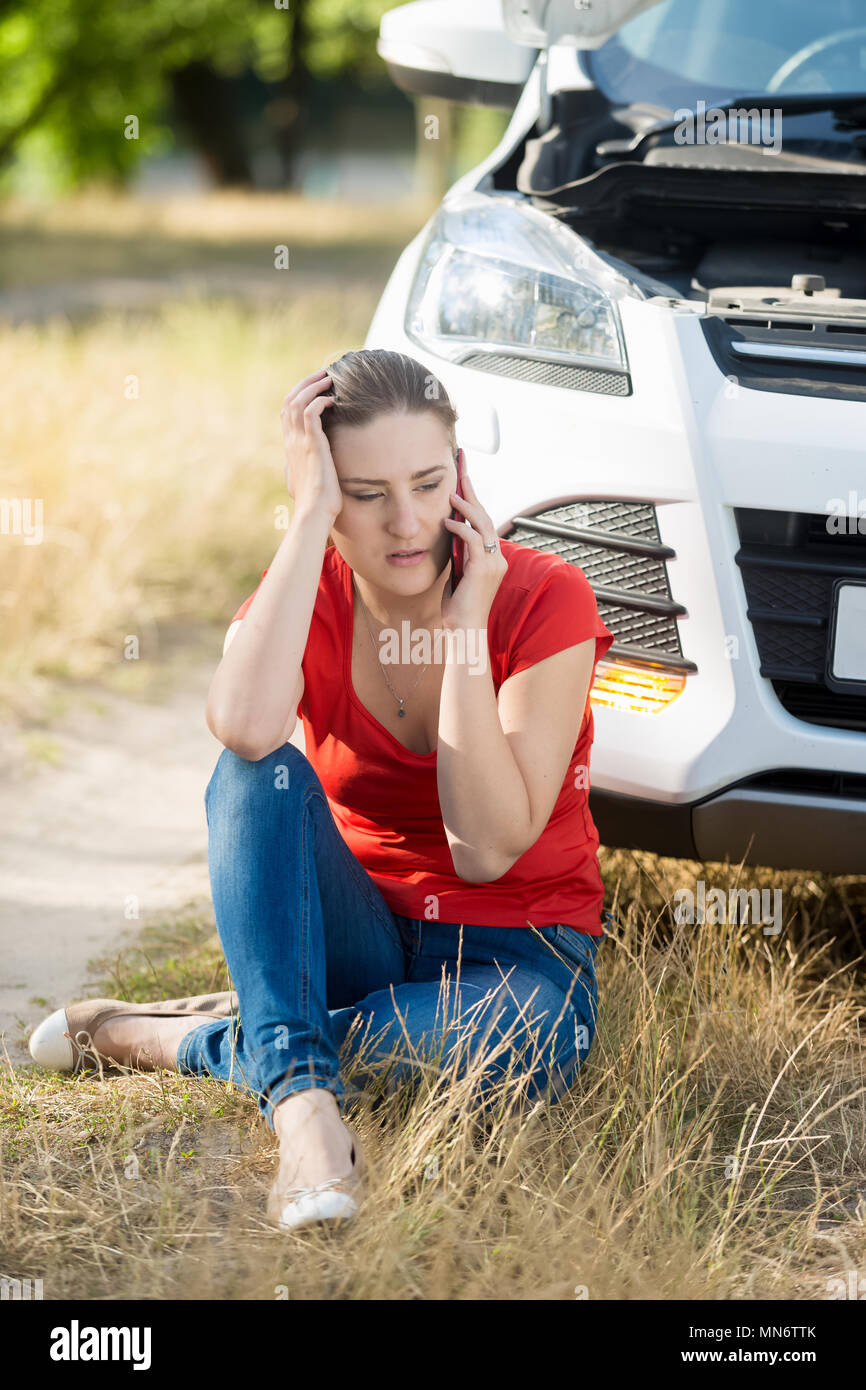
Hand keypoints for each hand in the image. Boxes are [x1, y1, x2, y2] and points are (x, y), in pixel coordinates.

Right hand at [280, 370, 342, 524]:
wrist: (314, 513)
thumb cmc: (316, 503)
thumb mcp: (309, 482)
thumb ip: (307, 470)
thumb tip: (308, 470)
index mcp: (291, 448)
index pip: (287, 412)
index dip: (299, 395)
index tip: (316, 388)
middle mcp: (291, 441)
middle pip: (289, 400)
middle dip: (305, 383)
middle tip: (323, 374)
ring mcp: (299, 442)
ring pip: (297, 401)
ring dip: (312, 386)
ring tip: (328, 378)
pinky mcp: (311, 445)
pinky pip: (309, 412)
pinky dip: (319, 400)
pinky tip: (332, 400)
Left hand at [441, 470, 507, 630]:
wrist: (464, 631)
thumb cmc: (458, 607)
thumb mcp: (458, 574)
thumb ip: (458, 555)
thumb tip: (449, 533)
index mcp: (493, 558)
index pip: (485, 523)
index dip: (475, 501)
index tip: (465, 482)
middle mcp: (498, 558)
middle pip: (486, 517)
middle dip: (473, 493)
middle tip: (461, 472)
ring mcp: (494, 563)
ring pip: (483, 524)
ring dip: (466, 507)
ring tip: (452, 494)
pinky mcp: (484, 568)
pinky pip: (473, 540)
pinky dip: (460, 528)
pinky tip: (447, 523)